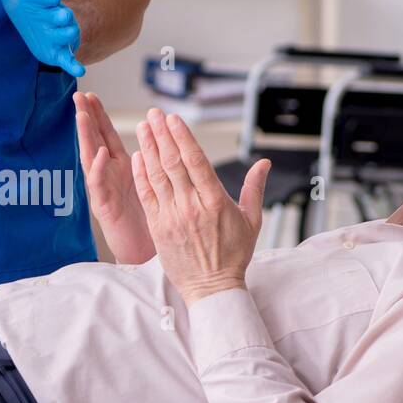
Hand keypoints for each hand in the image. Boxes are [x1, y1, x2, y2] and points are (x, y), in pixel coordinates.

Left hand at [0, 0, 84, 76]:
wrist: (38, 24)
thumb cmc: (26, 5)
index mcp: (45, 1)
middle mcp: (56, 16)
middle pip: (61, 15)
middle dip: (61, 16)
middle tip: (61, 15)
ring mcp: (60, 34)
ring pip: (66, 35)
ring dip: (66, 36)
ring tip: (65, 36)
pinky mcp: (61, 52)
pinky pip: (69, 59)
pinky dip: (74, 65)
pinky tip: (79, 71)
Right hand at [74, 91, 154, 263]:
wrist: (144, 253)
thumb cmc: (147, 220)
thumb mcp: (146, 183)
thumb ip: (144, 163)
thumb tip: (151, 139)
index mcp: (120, 168)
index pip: (106, 136)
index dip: (98, 116)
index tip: (92, 96)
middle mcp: (108, 177)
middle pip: (93, 142)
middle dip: (86, 119)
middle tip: (78, 97)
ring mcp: (104, 191)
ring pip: (91, 160)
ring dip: (85, 138)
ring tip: (81, 116)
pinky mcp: (104, 209)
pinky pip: (99, 187)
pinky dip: (99, 170)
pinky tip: (100, 155)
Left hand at [132, 108, 270, 305]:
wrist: (211, 288)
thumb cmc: (232, 256)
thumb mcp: (252, 221)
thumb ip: (254, 188)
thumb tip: (264, 162)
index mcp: (215, 201)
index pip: (195, 161)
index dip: (182, 137)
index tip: (173, 119)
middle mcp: (191, 206)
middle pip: (173, 163)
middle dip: (162, 135)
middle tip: (154, 114)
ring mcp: (172, 216)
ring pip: (157, 175)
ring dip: (148, 149)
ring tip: (143, 127)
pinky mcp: (158, 227)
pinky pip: (147, 195)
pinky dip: (141, 175)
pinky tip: (138, 157)